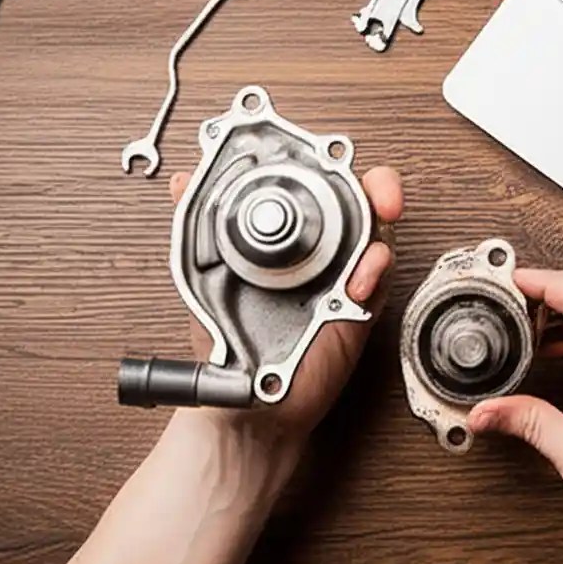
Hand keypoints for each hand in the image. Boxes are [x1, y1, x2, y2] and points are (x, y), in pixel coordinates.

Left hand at [168, 166, 403, 445]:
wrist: (245, 405)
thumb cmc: (228, 344)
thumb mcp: (205, 278)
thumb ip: (195, 226)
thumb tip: (180, 179)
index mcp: (286, 237)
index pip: (317, 185)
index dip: (331, 167)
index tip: (331, 158)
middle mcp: (320, 254)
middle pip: (360, 204)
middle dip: (378, 189)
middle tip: (382, 193)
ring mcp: (342, 281)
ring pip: (378, 239)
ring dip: (381, 233)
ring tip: (370, 244)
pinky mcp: (357, 312)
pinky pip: (378, 284)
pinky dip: (375, 276)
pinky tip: (358, 283)